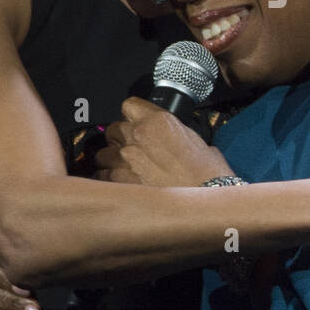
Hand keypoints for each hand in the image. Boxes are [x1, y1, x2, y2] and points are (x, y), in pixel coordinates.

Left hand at [94, 96, 233, 185]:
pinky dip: (109, 181)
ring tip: (128, 171)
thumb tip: (167, 137)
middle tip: (135, 151)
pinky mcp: (117, 182)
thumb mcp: (196, 142)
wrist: (203, 204)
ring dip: (112, 161)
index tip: (137, 124)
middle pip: (113, 129)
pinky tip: (123, 186)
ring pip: (103, 154)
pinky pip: (102, 176)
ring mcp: (124, 159)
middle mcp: (137, 136)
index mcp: (158, 121)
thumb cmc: (207, 176)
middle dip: (121, 139)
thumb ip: (173, 134)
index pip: (129, 105)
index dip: (133, 116)